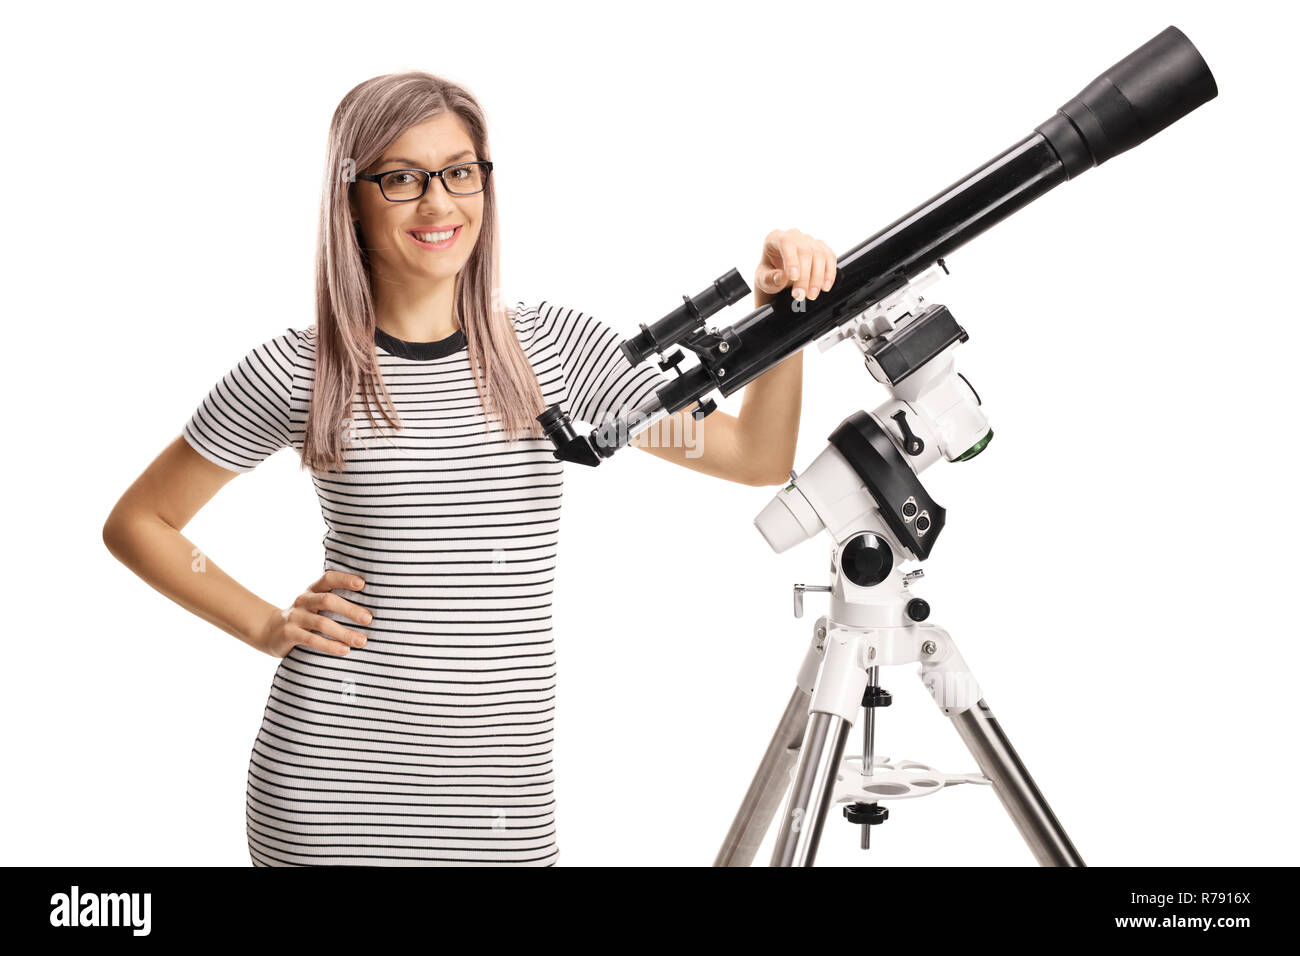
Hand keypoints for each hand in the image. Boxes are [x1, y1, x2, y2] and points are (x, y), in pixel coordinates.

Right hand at [256, 570, 371, 657]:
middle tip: (369, 619)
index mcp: (313, 590)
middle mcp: (304, 600)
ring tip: (362, 641)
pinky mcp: (289, 634)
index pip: (329, 578)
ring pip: (321, 623)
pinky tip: (344, 650)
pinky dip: (329, 645)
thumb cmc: (306, 617)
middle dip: (350, 609)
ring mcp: (295, 617)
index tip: (363, 584)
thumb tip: (373, 609)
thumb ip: (336, 602)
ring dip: (343, 632)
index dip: (345, 579)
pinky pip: (311, 640)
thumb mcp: (316, 605)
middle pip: (327, 600)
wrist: (270, 631)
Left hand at [755, 228, 836, 302]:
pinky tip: (824, 286)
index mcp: (775, 238)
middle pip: (805, 251)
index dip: (791, 260)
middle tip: (800, 295)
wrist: (779, 277)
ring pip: (819, 254)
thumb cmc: (769, 274)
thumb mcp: (763, 279)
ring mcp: (810, 241)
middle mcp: (794, 236)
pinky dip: (829, 273)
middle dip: (804, 276)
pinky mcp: (822, 248)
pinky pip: (830, 257)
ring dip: (818, 278)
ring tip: (811, 295)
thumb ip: (770, 279)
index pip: (786, 243)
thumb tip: (782, 277)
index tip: (793, 278)